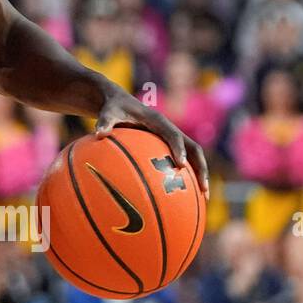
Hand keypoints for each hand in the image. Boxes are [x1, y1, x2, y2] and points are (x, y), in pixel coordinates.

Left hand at [95, 91, 209, 198]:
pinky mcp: (168, 147)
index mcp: (158, 121)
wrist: (119, 102)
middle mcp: (170, 130)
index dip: (178, 149)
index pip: (173, 135)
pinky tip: (184, 198)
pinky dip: (187, 177)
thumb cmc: (114, 108)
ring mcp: (171, 139)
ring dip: (200, 175)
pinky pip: (181, 162)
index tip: (181, 165)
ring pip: (193, 157)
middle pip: (194, 149)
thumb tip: (98, 134)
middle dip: (201, 168)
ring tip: (204, 199)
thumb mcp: (108, 112)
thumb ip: (104, 122)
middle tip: (203, 188)